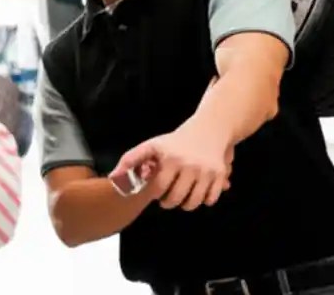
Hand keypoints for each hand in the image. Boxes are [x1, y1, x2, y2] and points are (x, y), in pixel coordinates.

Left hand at [112, 124, 233, 210]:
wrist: (209, 129)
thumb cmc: (176, 142)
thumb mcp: (152, 146)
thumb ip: (131, 160)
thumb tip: (113, 178)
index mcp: (171, 158)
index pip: (158, 189)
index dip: (154, 193)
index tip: (155, 190)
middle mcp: (190, 165)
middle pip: (175, 198)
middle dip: (169, 202)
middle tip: (167, 196)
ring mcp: (206, 171)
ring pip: (193, 202)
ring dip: (185, 204)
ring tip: (181, 196)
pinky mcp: (220, 175)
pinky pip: (210, 200)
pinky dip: (203, 200)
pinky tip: (197, 191)